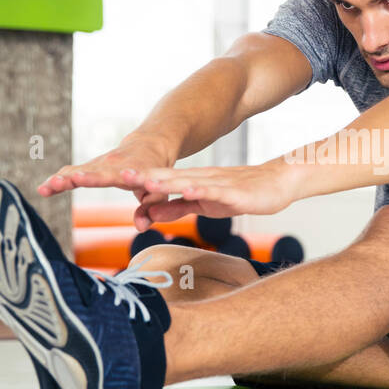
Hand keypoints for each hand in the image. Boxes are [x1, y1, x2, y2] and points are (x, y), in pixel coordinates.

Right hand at [38, 137, 175, 229]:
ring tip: (44, 188)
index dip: (100, 177)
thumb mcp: (160, 191)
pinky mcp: (90, 166)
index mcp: (130, 170)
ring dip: (61, 179)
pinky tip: (44, 189)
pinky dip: (58, 179)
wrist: (148, 146)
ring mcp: (99, 164)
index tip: (85, 178)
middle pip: (90, 171)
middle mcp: (112, 164)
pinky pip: (71, 172)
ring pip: (77, 170)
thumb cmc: (156, 173)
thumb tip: (139, 227)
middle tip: (57, 182)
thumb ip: (152, 208)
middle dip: (74, 178)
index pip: (113, 175)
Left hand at [127, 160, 299, 223]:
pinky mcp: (236, 193)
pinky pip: (217, 192)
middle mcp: (201, 179)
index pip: (159, 182)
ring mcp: (218, 184)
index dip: (135, 181)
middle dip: (143, 177)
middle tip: (115, 174)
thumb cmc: (241, 193)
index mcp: (191, 182)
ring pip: (188, 182)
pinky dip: (202, 190)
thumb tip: (149, 213)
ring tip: (145, 181)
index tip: (111, 179)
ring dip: (168, 182)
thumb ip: (177, 207)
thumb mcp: (203, 205)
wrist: (278, 182)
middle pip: (168, 178)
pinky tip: (189, 189)